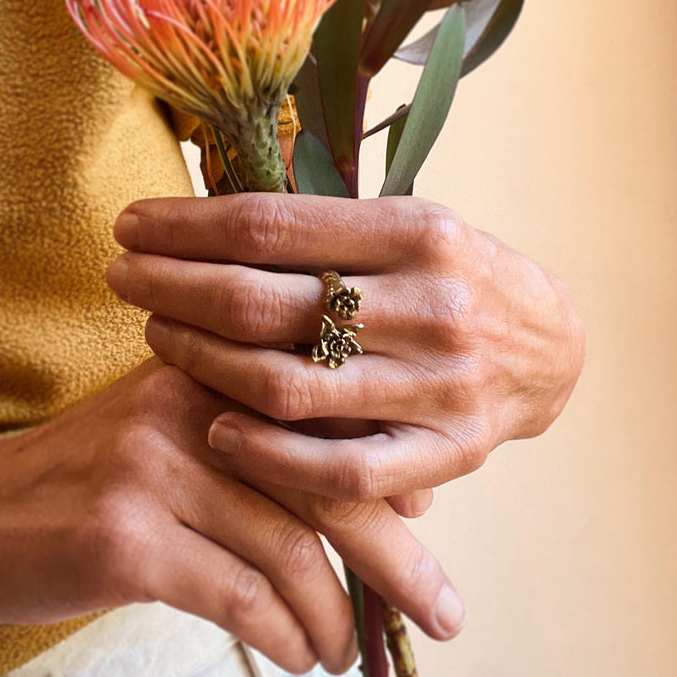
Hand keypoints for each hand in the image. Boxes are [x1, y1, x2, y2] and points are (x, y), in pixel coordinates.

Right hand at [0, 359, 462, 674]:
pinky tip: (296, 654)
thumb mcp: (180, 439)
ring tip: (343, 648)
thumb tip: (388, 495)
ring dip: (332, 613)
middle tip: (440, 610)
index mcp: (215, 373)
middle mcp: (193, 406)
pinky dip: (281, 633)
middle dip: (393, 557)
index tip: (423, 525)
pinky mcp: (127, 537)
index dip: (385, 477)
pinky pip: (239, 594)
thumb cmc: (93, 480)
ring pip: (288, 547)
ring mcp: (157, 468)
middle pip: (325, 482)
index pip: (327, 420)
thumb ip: (268, 452)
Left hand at [106, 193, 584, 511]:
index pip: (270, 227)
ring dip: (201, 363)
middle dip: (172, 289)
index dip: (185, 228)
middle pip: (265, 304)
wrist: (551, 348)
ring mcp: (440, 386)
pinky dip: (267, 455)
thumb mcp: (412, 223)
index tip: (132, 227)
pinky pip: (341, 470)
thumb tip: (214, 206)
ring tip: (158, 337)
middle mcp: (432, 307)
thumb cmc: (461, 277)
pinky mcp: (447, 452)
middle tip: (124, 278)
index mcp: (420, 233)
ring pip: (289, 386)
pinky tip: (216, 428)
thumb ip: (327, 224)